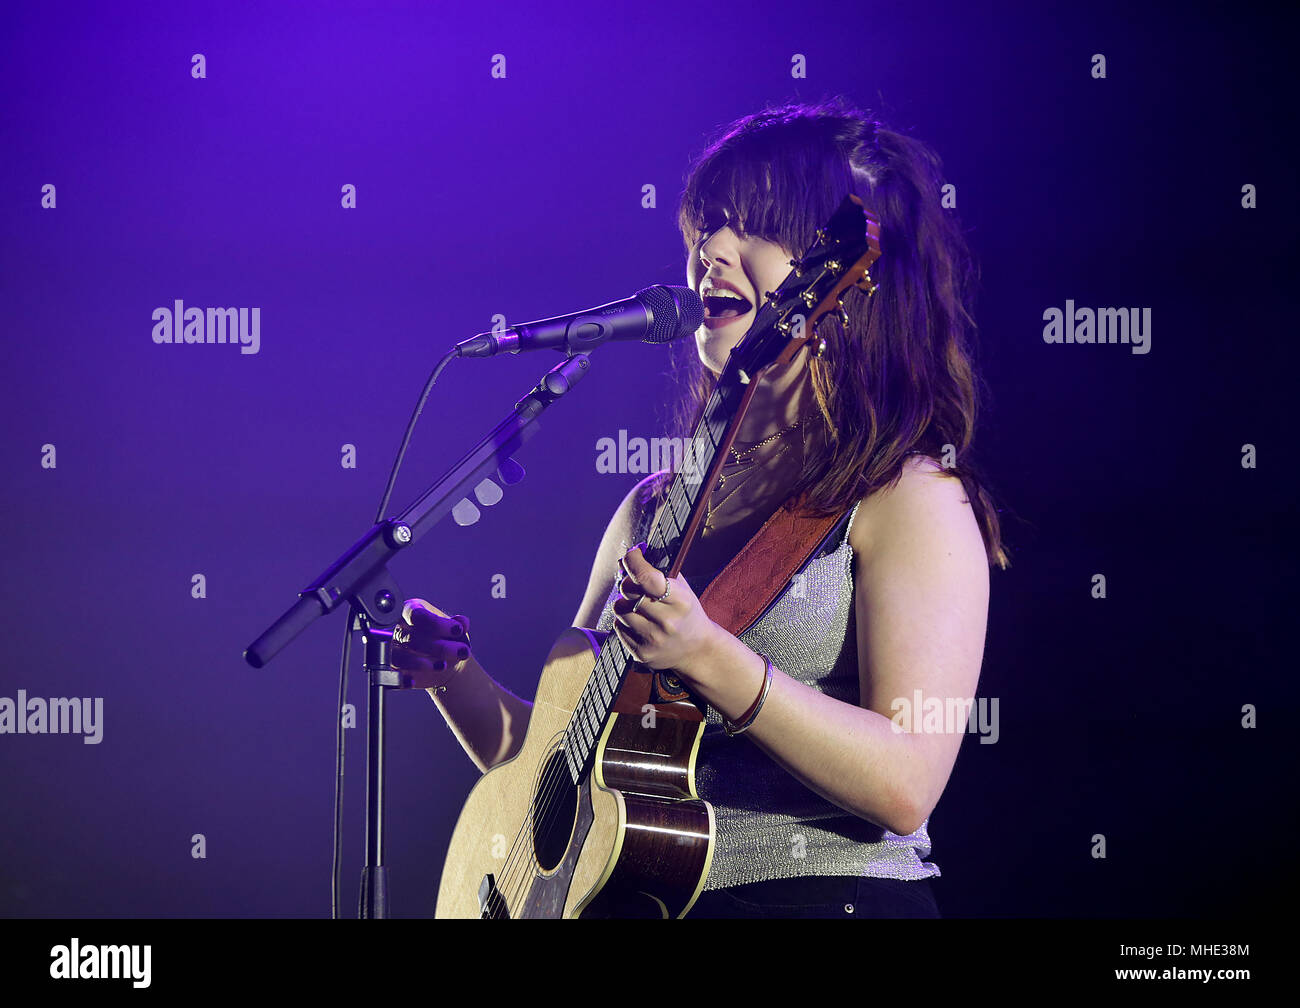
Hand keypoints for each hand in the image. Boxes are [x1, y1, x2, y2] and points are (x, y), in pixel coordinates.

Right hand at [390, 598, 471, 689]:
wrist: (445, 659)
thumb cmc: (447, 638)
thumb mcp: (455, 628)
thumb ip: (458, 623)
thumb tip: (462, 622)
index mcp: (411, 610)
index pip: (418, 615)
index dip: (437, 624)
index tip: (458, 630)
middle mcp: (398, 628)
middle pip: (411, 637)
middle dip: (438, 647)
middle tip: (462, 652)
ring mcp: (392, 648)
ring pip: (400, 656)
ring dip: (420, 664)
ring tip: (443, 666)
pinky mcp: (392, 667)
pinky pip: (391, 674)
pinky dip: (400, 679)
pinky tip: (413, 681)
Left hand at [611, 543, 720, 679]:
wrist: (697, 651)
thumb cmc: (687, 613)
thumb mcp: (683, 589)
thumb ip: (659, 572)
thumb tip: (627, 557)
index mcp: (680, 601)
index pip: (647, 578)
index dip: (633, 562)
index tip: (631, 555)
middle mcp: (666, 621)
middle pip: (628, 591)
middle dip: (628, 583)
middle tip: (636, 584)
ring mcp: (652, 639)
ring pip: (620, 609)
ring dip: (624, 603)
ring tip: (638, 606)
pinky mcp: (640, 653)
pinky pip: (618, 627)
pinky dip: (624, 621)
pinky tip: (639, 623)